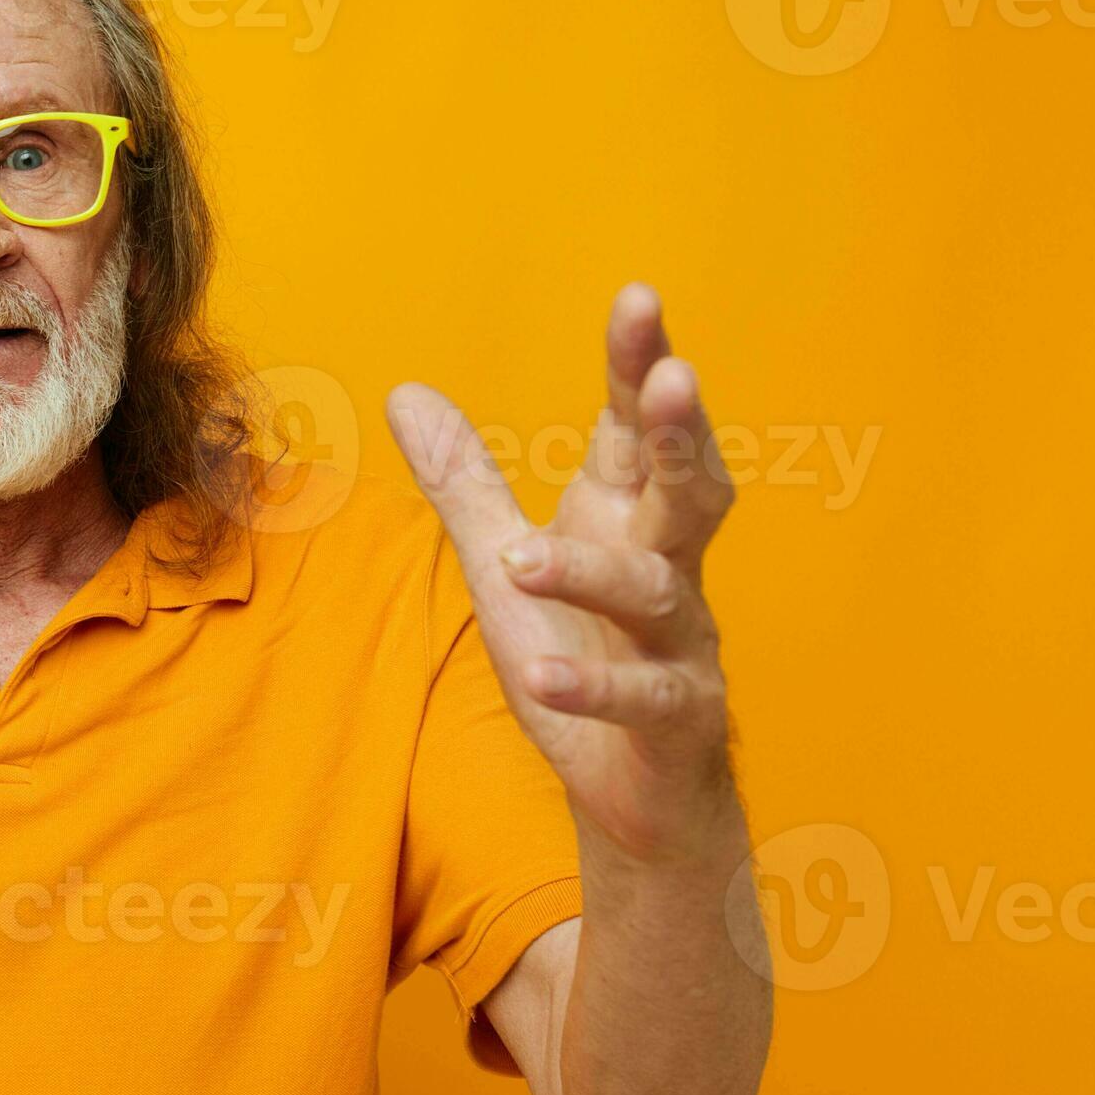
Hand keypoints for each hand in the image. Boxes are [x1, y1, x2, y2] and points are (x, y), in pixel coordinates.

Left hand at [385, 286, 741, 868]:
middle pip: (688, 488)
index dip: (640, 367)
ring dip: (598, 570)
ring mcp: (681, 645)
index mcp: (629, 518)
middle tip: (675, 376)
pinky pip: (646, 700)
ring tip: (531, 556)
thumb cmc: (581, 658)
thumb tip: (405, 391)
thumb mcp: (504, 563)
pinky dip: (595, 689)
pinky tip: (544, 680)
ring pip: (658, 592)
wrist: (635, 794)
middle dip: (679, 432)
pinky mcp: (677, 721)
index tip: (639, 301)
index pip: (638, 429)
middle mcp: (670, 568)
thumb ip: (465, 483)